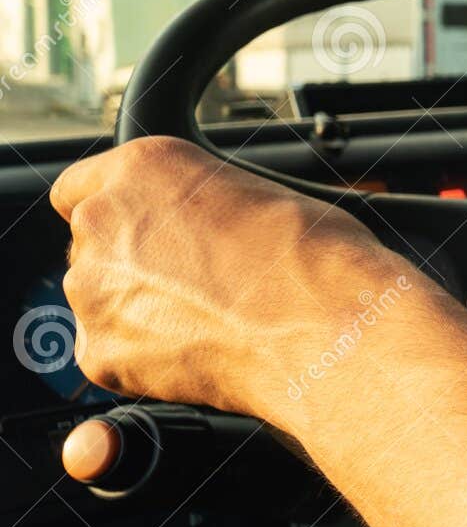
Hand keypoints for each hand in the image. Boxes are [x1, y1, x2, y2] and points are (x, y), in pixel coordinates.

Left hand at [50, 136, 411, 421]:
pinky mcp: (101, 351)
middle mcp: (103, 220)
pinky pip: (109, 353)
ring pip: (100, 300)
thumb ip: (205, 203)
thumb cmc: (314, 255)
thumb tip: (208, 225)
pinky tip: (198, 351)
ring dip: (137, 310)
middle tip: (196, 284)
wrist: (324, 325)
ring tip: (206, 321)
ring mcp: (95, 289)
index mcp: (143, 167)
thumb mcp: (262, 193)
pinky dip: (143, 359)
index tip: (141, 234)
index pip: (82, 186)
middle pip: (92, 246)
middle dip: (134, 265)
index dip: (118, 214)